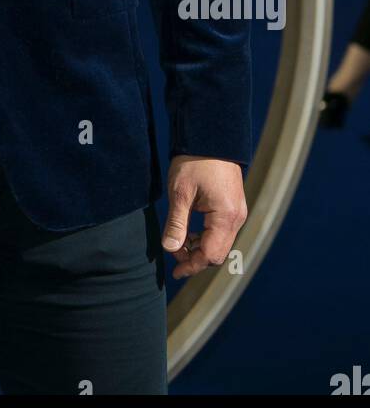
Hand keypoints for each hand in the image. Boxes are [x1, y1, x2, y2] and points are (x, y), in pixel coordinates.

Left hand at [161, 155, 247, 278]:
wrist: (211, 136)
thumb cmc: (194, 162)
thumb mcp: (180, 193)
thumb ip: (176, 224)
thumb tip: (169, 250)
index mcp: (226, 217)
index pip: (210, 255)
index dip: (191, 266)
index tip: (174, 271)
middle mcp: (237, 218)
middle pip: (218, 253)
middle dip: (196, 259)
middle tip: (174, 254)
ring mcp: (238, 212)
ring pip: (221, 244)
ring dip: (200, 248)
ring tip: (179, 242)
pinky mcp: (234, 207)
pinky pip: (222, 232)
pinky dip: (207, 237)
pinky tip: (190, 232)